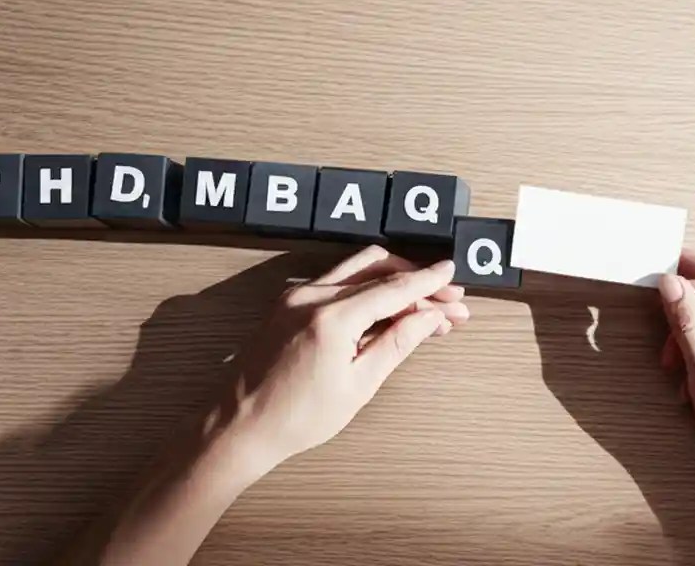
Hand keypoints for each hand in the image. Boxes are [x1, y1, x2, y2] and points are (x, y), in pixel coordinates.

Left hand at [210, 246, 469, 475]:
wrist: (241, 426)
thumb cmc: (297, 417)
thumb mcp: (358, 385)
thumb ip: (397, 343)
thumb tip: (429, 317)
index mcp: (332, 318)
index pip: (394, 289)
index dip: (429, 282)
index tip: (453, 275)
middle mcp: (312, 296)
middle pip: (379, 271)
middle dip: (417, 283)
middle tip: (448, 302)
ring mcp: (297, 295)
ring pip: (358, 269)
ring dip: (394, 281)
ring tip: (424, 303)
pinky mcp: (289, 302)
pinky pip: (338, 281)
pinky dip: (368, 287)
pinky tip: (387, 307)